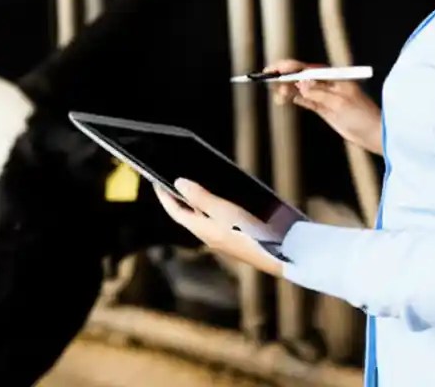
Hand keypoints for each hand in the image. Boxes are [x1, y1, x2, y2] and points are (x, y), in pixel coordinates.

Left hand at [153, 179, 285, 277]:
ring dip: (196, 201)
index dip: (164, 195)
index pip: (175, 211)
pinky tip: (221, 195)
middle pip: (187, 214)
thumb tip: (178, 183)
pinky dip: (212, 206)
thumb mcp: (223, 210)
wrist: (279, 255)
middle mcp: (208, 235)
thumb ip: (200, 196)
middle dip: (179, 197)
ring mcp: (222, 238)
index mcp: (200, 230)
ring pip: (202, 217)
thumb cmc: (249, 232)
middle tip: (172, 178)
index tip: (155, 180)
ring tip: (194, 182)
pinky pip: (217, 219)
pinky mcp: (235, 237)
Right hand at [265, 59, 382, 155]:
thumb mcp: (340, 103)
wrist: (372, 133)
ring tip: (278, 96)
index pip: (306, 68)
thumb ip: (319, 93)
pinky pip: (304, 100)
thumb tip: (301, 84)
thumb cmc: (362, 116)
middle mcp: (326, 84)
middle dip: (284, 78)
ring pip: (300, 88)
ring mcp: (324, 95)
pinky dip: (294, 99)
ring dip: (288, 90)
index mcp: (332, 77)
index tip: (274, 69)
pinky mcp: (323, 107)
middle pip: (300, 76)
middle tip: (268, 81)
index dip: (288, 67)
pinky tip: (285, 98)